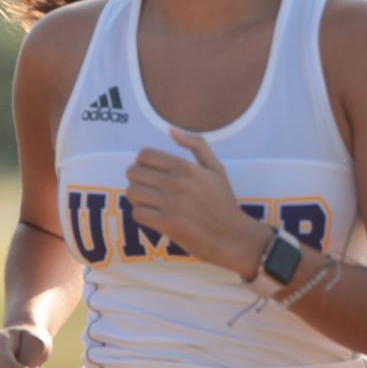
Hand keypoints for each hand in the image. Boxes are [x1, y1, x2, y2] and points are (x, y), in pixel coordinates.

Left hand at [124, 128, 270, 276]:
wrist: (233, 237)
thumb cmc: (223, 202)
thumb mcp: (217, 168)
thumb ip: (197, 144)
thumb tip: (171, 130)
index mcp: (187, 167)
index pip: (145, 155)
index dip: (141, 162)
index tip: (149, 172)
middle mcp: (178, 183)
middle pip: (134, 172)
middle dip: (136, 179)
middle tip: (146, 187)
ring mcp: (172, 204)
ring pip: (133, 192)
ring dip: (136, 197)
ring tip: (147, 201)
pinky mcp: (168, 224)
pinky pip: (138, 213)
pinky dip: (141, 214)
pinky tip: (151, 216)